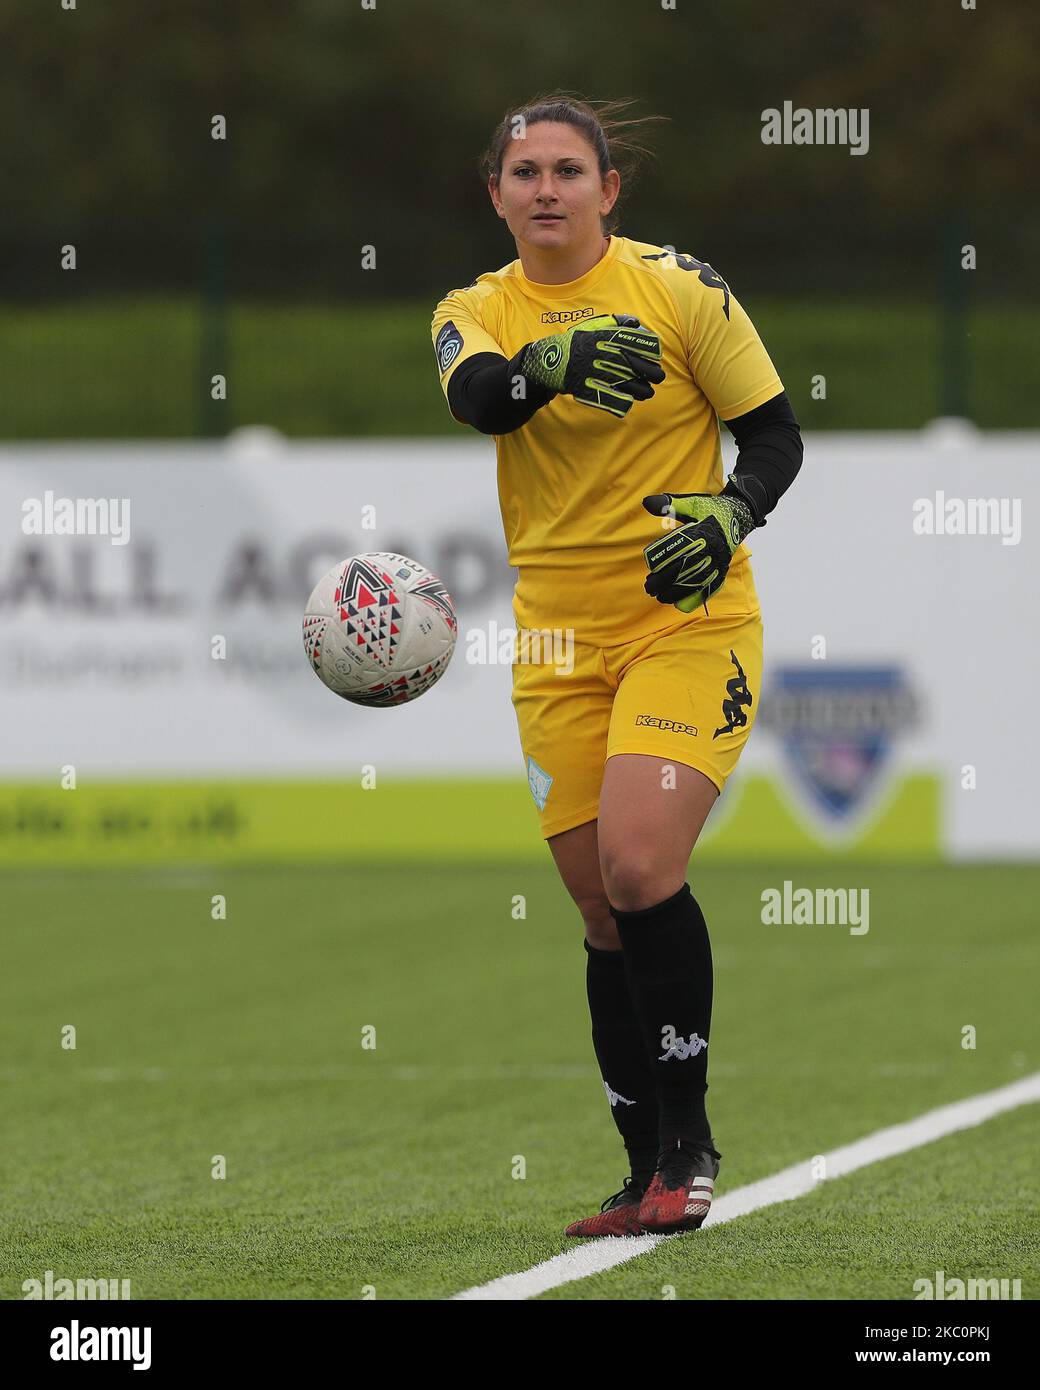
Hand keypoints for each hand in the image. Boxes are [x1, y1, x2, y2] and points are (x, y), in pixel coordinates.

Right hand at [514, 314, 664, 417]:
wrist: (549, 361)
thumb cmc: (576, 342)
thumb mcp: (593, 326)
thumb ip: (615, 323)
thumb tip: (636, 323)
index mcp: (604, 338)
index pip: (633, 342)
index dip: (649, 349)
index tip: (658, 354)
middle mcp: (602, 355)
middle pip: (633, 365)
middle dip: (650, 372)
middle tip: (659, 376)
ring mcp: (595, 373)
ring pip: (626, 383)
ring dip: (640, 389)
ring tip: (648, 391)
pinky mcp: (588, 389)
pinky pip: (610, 397)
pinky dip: (623, 400)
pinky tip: (632, 400)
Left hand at [642, 490, 756, 612]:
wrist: (738, 515)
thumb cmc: (710, 509)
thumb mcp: (691, 503)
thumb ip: (669, 504)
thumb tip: (647, 502)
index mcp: (703, 532)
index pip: (679, 552)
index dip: (664, 562)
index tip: (650, 569)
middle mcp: (712, 549)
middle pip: (686, 570)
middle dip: (665, 581)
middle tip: (649, 588)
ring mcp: (719, 561)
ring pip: (697, 582)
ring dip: (678, 592)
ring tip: (661, 597)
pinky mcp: (723, 569)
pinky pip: (710, 587)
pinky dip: (696, 597)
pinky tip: (681, 603)